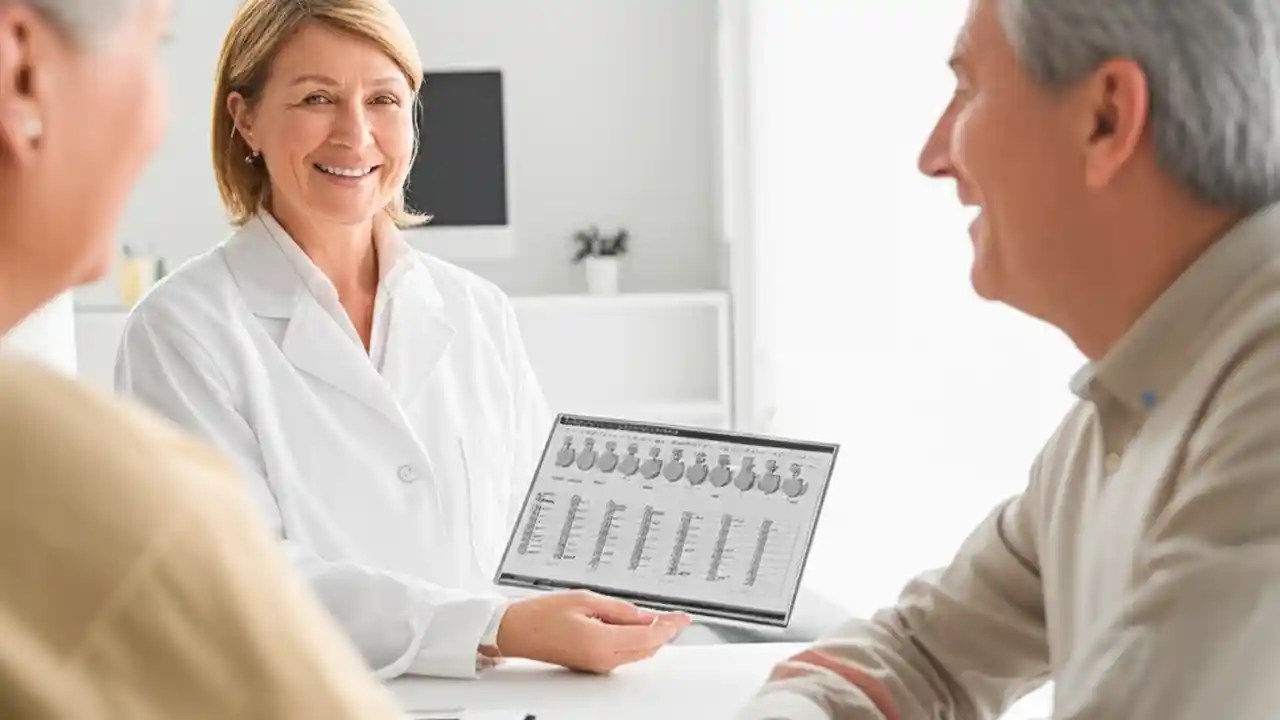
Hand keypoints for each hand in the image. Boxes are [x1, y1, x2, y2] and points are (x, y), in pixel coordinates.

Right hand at [496, 590, 691, 672]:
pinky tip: (640, 629)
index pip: (648, 638)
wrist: (519, 631)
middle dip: (665, 633)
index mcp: (601, 642)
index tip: (683, 618)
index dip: (669, 627)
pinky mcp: (594, 665)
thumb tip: (644, 617)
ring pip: (638, 654)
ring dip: (652, 638)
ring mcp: (598, 665)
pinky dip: (637, 643)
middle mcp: (602, 660)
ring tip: (663, 620)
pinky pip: (625, 655)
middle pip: (647, 649)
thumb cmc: (543, 614)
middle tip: (678, 618)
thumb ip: (619, 610)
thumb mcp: (586, 600)